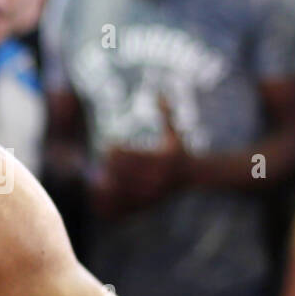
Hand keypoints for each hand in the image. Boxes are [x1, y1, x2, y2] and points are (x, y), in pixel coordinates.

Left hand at [97, 100, 189, 216]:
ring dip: (112, 184)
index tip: (107, 146)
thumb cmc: (181, 150)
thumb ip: (167, 112)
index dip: (118, 150)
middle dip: (112, 167)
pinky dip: (118, 200)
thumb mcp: (175, 131)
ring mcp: (156, 190)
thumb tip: (160, 92)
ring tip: (99, 178)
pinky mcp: (153, 201)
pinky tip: (106, 195)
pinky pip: (132, 203)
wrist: (195, 176)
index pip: (136, 154)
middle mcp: (160, 174)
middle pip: (129, 172)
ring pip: (128, 190)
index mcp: (163, 158)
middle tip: (100, 161)